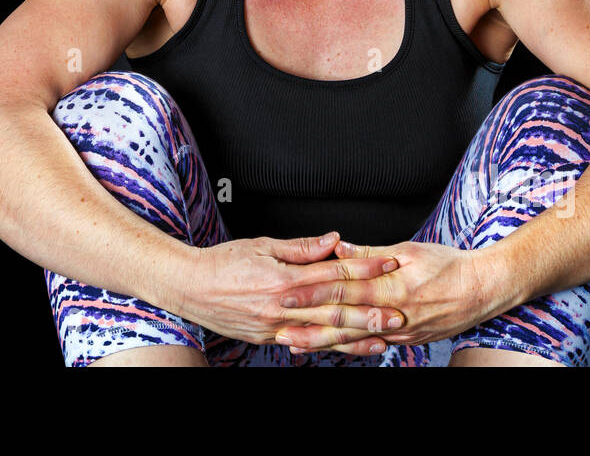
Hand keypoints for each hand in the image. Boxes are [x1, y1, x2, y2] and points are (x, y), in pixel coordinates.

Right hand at [178, 231, 404, 348]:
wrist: (189, 287)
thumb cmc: (223, 263)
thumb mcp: (263, 245)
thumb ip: (302, 247)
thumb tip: (334, 240)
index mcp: (285, 279)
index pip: (333, 272)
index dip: (363, 267)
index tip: (388, 263)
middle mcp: (283, 307)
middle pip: (335, 309)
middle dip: (370, 311)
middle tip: (399, 313)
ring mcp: (277, 327)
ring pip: (324, 334)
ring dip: (356, 337)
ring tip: (383, 338)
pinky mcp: (270, 339)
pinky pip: (306, 345)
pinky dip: (330, 348)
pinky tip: (349, 349)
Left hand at [275, 239, 512, 356]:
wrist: (484, 290)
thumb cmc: (450, 264)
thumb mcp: (410, 249)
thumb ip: (371, 253)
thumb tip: (338, 248)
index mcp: (391, 285)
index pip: (343, 288)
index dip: (312, 291)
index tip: (287, 293)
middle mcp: (393, 312)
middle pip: (343, 319)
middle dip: (308, 322)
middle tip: (278, 325)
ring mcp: (399, 331)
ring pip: (353, 338)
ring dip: (322, 342)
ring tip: (294, 343)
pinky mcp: (405, 340)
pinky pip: (371, 345)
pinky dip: (348, 348)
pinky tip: (330, 349)